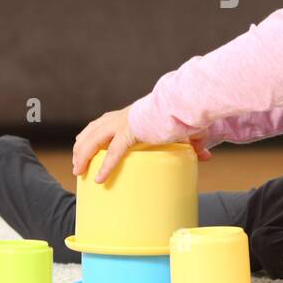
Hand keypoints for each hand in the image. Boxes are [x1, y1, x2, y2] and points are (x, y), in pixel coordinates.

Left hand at [72, 109, 213, 183]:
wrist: (184, 102)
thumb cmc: (185, 113)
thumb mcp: (184, 130)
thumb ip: (192, 145)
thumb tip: (206, 157)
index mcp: (128, 115)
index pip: (101, 123)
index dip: (89, 136)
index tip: (82, 149)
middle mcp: (120, 117)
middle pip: (90, 131)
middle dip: (80, 149)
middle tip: (76, 166)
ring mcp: (122, 124)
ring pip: (93, 141)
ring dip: (83, 157)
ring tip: (79, 173)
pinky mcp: (130, 133)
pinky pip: (113, 153)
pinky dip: (105, 167)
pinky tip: (99, 179)